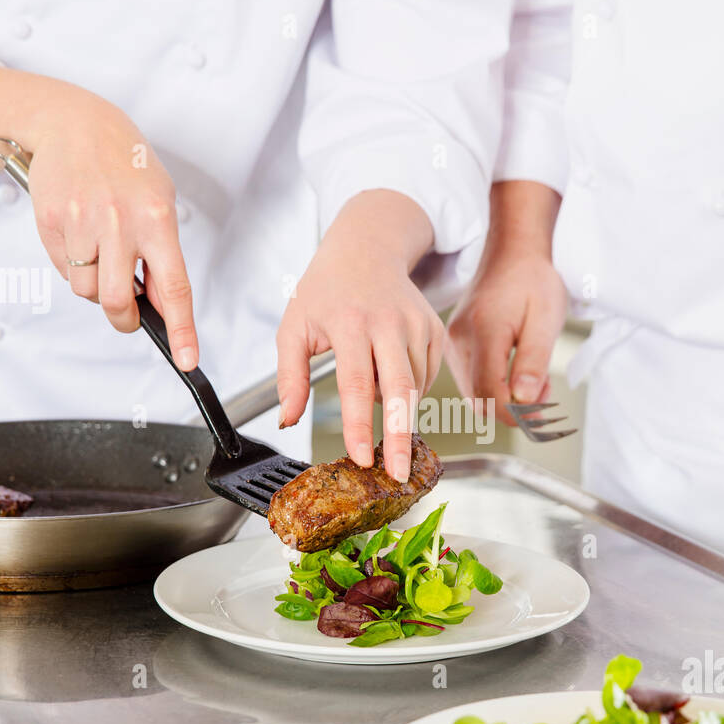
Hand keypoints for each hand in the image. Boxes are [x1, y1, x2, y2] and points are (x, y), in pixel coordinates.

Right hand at [28, 97, 196, 369]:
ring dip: (96, 288)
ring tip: (103, 256)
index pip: (173, 288)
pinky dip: (75, 266)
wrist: (75, 123)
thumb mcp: (160, 204)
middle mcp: (119, 222)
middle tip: (129, 316)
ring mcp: (81, 222)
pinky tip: (81, 237)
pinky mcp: (50, 221)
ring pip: (86, 289)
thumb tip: (161, 308)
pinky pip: (63, 269)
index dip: (182, 330)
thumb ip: (163, 257)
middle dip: (124, 319)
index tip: (187, 360)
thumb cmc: (126, 166)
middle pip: (117, 301)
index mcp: (157, 219)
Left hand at [276, 190, 442, 481]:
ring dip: (394, 407)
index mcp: (349, 323)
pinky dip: (408, 390)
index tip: (361, 457)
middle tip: (399, 475)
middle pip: (398, 391)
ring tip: (372, 385)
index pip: (355, 383)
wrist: (367, 249)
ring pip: (412, 388)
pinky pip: (425, 378)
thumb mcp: (294, 326)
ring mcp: (417, 325)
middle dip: (398, 437)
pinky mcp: (435, 330)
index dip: (358, 424)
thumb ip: (289, 376)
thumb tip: (287, 419)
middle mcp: (389, 323)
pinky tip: (388, 370)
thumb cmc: (325, 290)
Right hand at [448, 248, 567, 425]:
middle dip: (512, 407)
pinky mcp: (455, 346)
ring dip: (504, 399)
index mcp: (484, 332)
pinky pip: (471, 381)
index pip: (490, 392)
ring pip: (474, 395)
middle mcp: (460, 340)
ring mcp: (453, 344)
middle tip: (543, 391)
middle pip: (479, 399)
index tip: (541, 414)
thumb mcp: (545, 319)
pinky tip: (516, 372)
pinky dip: (494, 388)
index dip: (515, 413)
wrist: (512, 253)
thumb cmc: (533, 281)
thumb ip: (534, 361)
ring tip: (533, 379)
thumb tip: (524, 401)